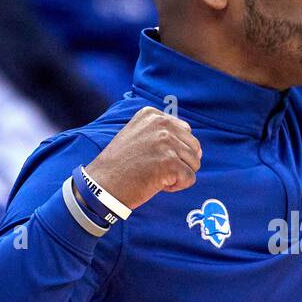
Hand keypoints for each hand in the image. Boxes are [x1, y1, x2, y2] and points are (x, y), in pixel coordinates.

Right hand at [84, 106, 202, 209]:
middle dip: (180, 163)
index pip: (185, 132)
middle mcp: (161, 124)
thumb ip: (164, 134)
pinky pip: (190, 178)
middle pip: (194, 147)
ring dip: (178, 175)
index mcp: (153, 115)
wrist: (103, 184)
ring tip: (155, 175)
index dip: (174, 150)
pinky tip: (157, 184)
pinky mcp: (169, 162)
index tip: (153, 156)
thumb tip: (198, 149)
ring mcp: (166, 142)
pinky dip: (177, 186)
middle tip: (155, 169)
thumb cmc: (121, 165)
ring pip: (194, 163)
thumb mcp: (139, 136)